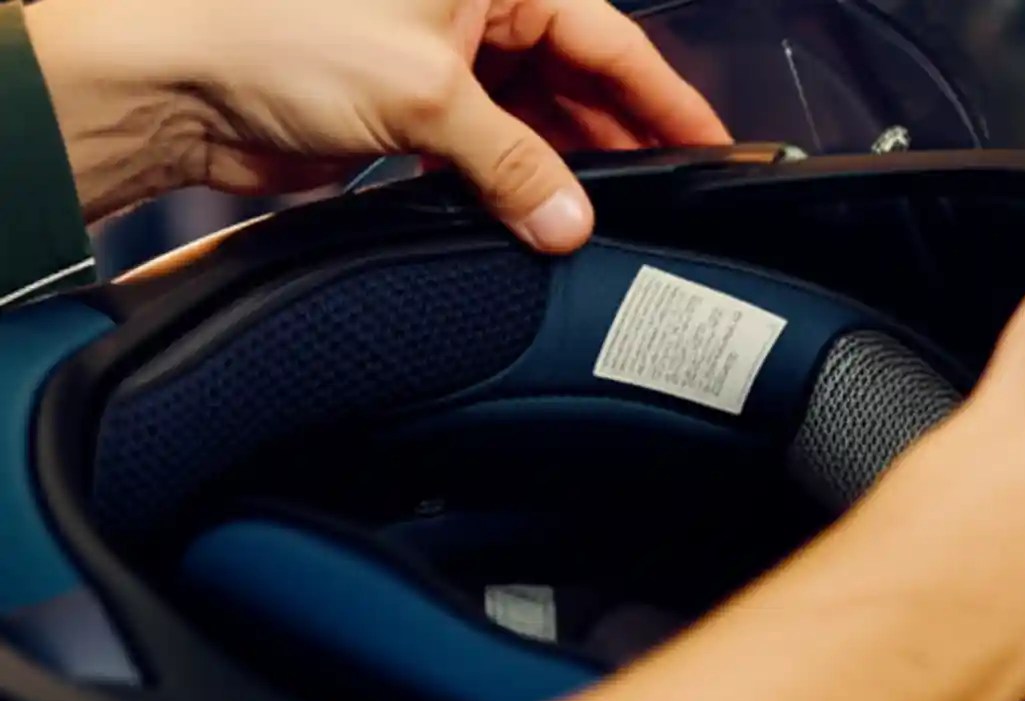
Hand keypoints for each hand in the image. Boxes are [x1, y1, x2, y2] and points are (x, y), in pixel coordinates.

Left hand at [26, 0, 729, 249]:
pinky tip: (538, 218)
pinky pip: (485, 152)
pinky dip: (510, 186)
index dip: (661, 94)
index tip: (708, 140)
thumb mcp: (425, 95)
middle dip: (617, 138)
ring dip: (561, 172)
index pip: (605, 36)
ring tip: (603, 218)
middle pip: (575, 77)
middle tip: (664, 193)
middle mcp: (473, 10)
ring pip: (532, 120)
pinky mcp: (411, 114)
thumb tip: (569, 219)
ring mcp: (442, 62)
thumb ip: (512, 164)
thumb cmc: (281, 37)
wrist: (180, 85)